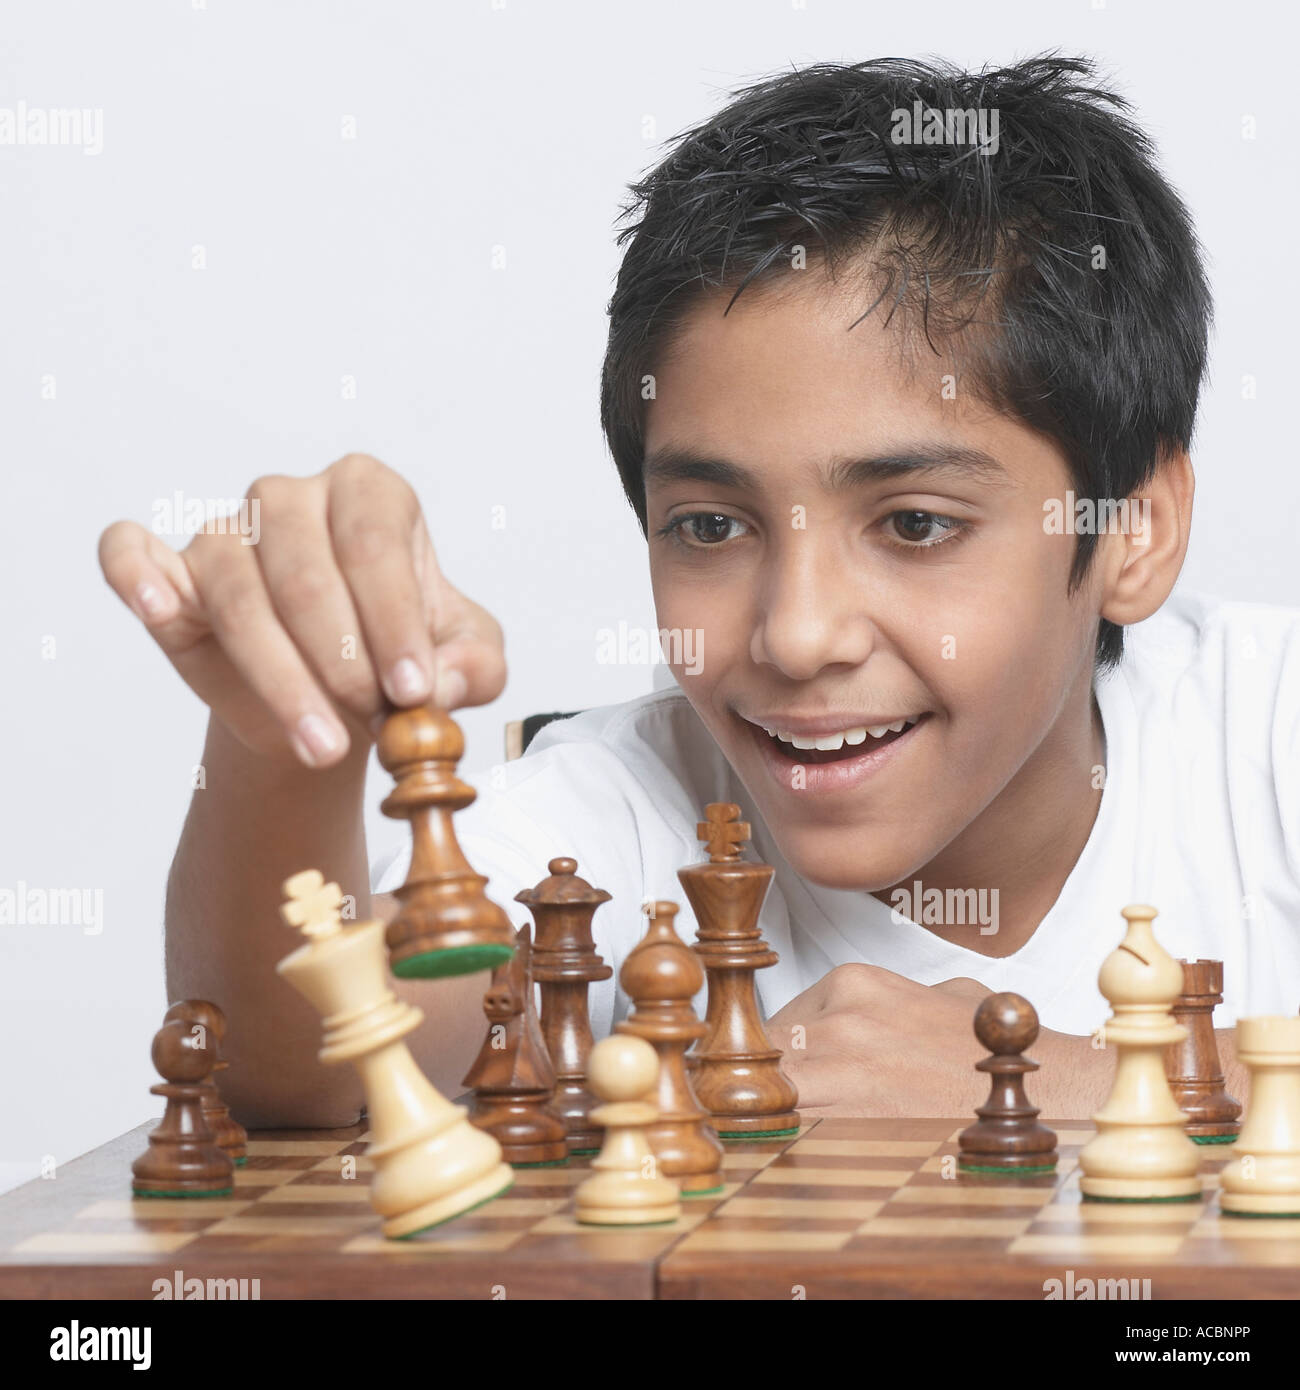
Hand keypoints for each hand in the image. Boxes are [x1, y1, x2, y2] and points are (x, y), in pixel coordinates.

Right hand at [98, 454, 504, 767]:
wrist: (339, 703)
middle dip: (342, 660)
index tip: (413, 690)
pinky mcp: (168, 569)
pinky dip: (137, 576)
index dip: (394, 621)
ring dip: (279, 677)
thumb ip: (471, 666)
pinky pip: (132, 553)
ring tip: (321, 743)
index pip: (375, 544)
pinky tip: (161, 608)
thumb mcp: (464, 662)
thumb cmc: (401, 660)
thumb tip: (435, 684)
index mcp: (370, 494)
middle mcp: (292, 498)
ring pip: (237, 593)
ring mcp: (227, 530)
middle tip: (371, 724)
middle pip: (305, 572)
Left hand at [765, 964, 1107, 1118]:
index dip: (766, 1058)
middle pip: (760, 1058)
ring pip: (769, 1100)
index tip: (767, 1080)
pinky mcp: (854, 1127)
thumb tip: (845, 1013)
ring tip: (792, 1136)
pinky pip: (797, 1142)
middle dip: (763, 1087)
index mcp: (853, 984)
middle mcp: (839, 1023)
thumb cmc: (992, 1053)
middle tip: (770, 1111)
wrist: (1042, 1094)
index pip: (774, 1021)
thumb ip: (883, 999)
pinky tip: (818, 1157)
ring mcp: (843, 1075)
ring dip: (775, 1120)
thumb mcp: (936, 995)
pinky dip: (798, 1152)